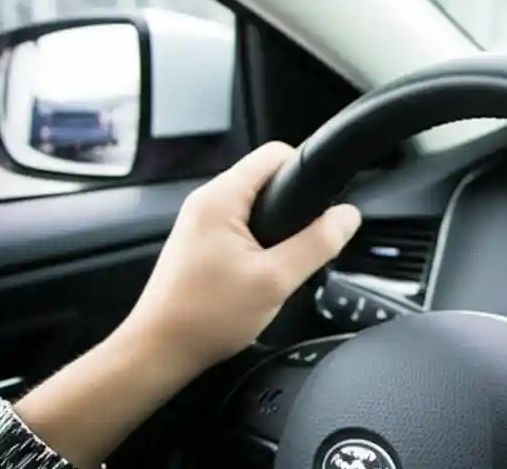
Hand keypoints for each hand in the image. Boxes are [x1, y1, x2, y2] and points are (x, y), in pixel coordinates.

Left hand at [122, 141, 360, 373]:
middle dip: (294, 204)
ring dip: (278, 225)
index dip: (306, 171)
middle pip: (266, 178)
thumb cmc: (205, 317)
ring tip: (285, 260)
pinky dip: (260, 240)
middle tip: (306, 241)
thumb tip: (348, 216)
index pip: (275, 154)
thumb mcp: (276, 280)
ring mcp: (200, 222)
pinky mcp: (200, 242)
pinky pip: (241, 224)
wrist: (159, 351)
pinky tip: (265, 270)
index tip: (324, 202)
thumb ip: (317, 243)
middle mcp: (206, 202)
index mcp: (220, 198)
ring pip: (255, 204)